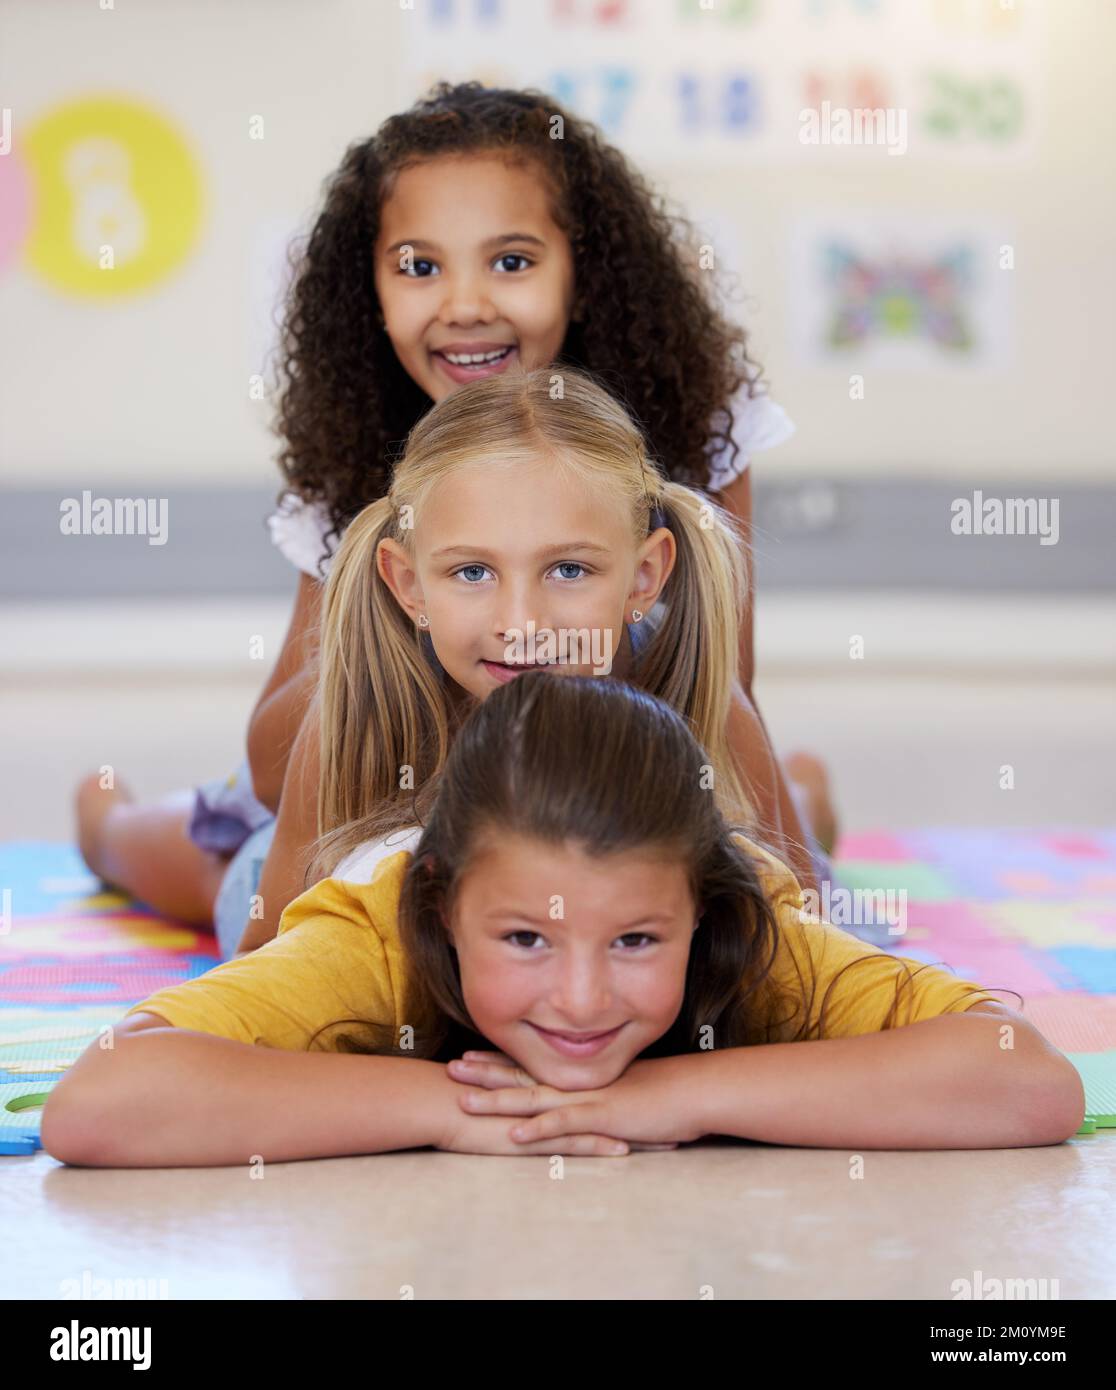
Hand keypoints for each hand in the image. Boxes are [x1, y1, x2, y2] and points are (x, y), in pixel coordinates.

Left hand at [446, 1052, 705, 1149]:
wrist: (693, 1093)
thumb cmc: (662, 1095)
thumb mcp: (623, 1092)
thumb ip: (599, 1095)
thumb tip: (583, 1102)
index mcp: (579, 1075)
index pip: (531, 1065)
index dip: (498, 1061)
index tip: (469, 1055)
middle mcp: (577, 1083)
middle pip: (522, 1076)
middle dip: (485, 1073)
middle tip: (450, 1069)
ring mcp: (586, 1098)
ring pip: (533, 1098)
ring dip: (497, 1100)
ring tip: (464, 1101)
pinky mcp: (601, 1117)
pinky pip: (564, 1124)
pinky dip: (537, 1129)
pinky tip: (513, 1134)